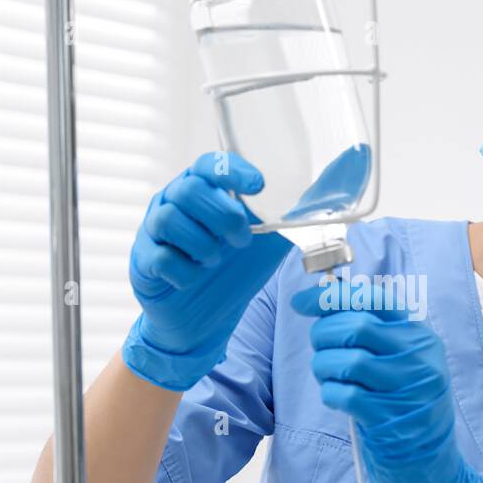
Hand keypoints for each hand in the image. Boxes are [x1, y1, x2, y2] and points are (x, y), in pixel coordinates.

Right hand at [124, 152, 291, 390]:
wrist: (202, 319)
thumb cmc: (233, 269)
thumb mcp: (268, 241)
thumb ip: (292, 217)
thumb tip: (338, 189)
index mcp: (203, 190)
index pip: (209, 164)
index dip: (232, 170)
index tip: (258, 186)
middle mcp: (173, 203)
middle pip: (189, 189)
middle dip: (222, 215)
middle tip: (241, 240)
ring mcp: (154, 232)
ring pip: (168, 218)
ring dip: (202, 243)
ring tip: (216, 260)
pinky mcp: (144, 263)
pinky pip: (158, 257)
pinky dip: (183, 270)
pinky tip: (194, 277)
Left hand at [291, 279, 482, 482]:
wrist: (432, 467)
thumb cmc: (405, 407)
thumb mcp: (401, 364)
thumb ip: (372, 334)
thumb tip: (321, 302)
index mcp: (421, 337)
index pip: (375, 299)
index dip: (332, 297)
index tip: (301, 301)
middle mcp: (419, 358)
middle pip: (356, 326)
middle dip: (323, 334)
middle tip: (319, 348)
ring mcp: (407, 389)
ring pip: (348, 360)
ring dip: (323, 366)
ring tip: (328, 376)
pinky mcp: (391, 419)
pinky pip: (345, 394)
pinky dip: (329, 393)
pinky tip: (335, 398)